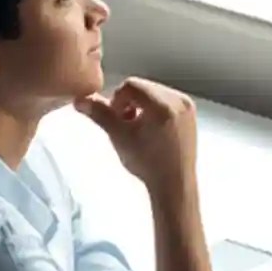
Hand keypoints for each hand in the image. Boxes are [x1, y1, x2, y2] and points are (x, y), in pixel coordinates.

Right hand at [74, 77, 197, 198]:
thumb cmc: (148, 164)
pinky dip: (154, 110)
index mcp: (163, 104)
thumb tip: (81, 99)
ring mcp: (187, 107)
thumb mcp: (119, 136)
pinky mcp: (190, 114)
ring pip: (154, 93)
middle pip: (143, 87)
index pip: (130, 85)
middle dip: (129, 103)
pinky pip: (166, 101)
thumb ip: (99, 114)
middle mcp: (179, 101)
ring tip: (138, 130)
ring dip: (141, 106)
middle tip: (126, 126)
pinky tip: (151, 131)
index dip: (117, 101)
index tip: (117, 120)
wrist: (173, 184)